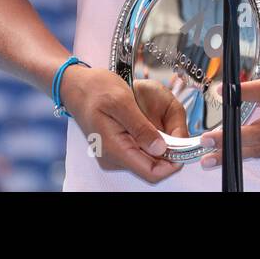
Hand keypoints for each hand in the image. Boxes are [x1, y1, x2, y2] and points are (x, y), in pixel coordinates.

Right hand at [58, 65, 181, 183]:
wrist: (76, 85)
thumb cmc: (96, 89)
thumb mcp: (121, 102)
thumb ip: (141, 127)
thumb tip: (160, 148)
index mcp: (115, 149)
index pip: (150, 172)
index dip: (171, 163)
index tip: (183, 145)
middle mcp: (114, 158)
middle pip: (151, 167)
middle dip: (167, 151)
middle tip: (174, 128)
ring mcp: (114, 155)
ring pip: (147, 159)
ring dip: (159, 144)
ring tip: (160, 122)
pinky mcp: (116, 148)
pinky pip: (139, 151)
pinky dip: (150, 140)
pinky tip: (149, 124)